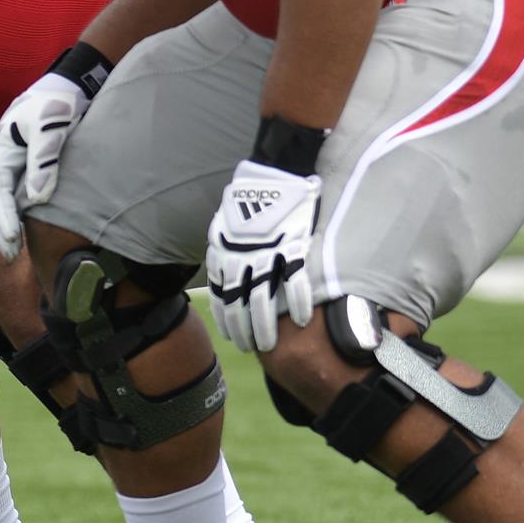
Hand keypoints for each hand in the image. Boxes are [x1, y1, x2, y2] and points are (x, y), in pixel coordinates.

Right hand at [0, 71, 90, 259]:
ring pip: (5, 198)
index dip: (5, 219)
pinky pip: (18, 192)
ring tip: (15, 250)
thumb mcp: (51, 126)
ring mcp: (15, 162)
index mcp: (2, 151)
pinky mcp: (30, 164)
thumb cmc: (57, 102)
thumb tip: (37, 198)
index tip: (13, 243)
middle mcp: (3, 159)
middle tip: (11, 256)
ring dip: (8, 223)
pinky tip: (25, 226)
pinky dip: (18, 211)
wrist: (70, 84)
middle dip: (2, 229)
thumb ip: (44, 160)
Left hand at [207, 159, 320, 352]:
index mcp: (222, 253)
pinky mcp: (292, 248)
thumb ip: (226, 254)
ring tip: (270, 345)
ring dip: (267, 328)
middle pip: (240, 305)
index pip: (222, 297)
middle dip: (245, 332)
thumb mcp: (226, 227)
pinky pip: (296, 283)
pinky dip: (299, 304)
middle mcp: (240, 258)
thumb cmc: (249, 201)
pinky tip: (301, 320)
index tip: (233, 337)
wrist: (273, 174)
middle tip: (253, 348)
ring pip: (264, 302)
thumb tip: (226, 278)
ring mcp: (266, 255)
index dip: (227, 321)